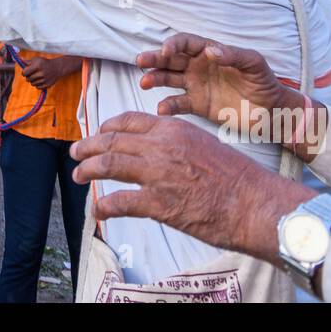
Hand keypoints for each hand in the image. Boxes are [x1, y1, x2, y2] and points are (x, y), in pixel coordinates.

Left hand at [21, 55, 79, 89]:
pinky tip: (40, 80)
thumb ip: (28, 62)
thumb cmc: (45, 63)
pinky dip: (37, 84)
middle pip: (28, 79)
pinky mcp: (47, 85)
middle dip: (28, 77)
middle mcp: (41, 73)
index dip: (24, 73)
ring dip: (32, 81)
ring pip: (32, 84)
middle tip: (32, 74)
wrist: (57, 67)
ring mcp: (44, 80)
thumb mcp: (37, 59)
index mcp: (37, 66)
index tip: (25, 72)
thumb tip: (19, 62)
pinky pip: (37, 87)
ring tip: (36, 77)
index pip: (25, 73)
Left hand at [71, 112, 313, 261]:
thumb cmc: (236, 177)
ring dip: (88, 170)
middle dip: (88, 147)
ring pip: (109, 165)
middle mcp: (161, 146)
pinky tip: (99, 210)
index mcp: (173, 129)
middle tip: (76, 153)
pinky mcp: (159, 203)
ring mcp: (158, 174)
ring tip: (77, 175)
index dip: (106, 127)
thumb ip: (176, 144)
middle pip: (111, 140)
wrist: (254, 203)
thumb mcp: (204, 144)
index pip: (128, 121)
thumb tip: (157, 151)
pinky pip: (120, 202)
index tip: (97, 133)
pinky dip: (105, 205)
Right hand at [137, 33, 292, 122]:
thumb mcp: (254, 64)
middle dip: (154, 58)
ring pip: (168, 79)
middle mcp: (198, 66)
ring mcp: (196, 86)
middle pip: (170, 59)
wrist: (272, 112)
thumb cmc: (265, 82)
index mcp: (210, 51)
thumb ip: (233, 55)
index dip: (173, 44)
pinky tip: (162, 109)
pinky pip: (178, 103)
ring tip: (145, 83)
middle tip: (140, 61)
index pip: (185, 43)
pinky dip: (168, 106)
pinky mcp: (197, 105)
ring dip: (155, 79)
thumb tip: (211, 51)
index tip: (166, 51)